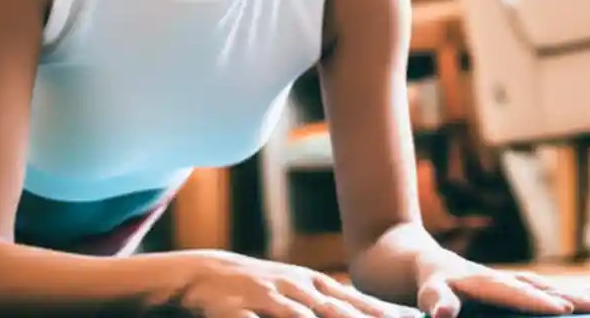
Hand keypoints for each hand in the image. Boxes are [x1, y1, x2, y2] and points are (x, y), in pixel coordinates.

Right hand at [170, 251, 422, 317]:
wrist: (204, 274)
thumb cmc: (263, 288)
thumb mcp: (300, 289)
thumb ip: (336, 302)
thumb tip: (380, 312)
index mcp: (313, 285)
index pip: (357, 302)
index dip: (385, 315)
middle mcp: (295, 290)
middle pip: (336, 313)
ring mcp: (267, 300)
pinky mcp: (237, 313)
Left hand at [415, 252, 589, 317]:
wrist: (426, 261)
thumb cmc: (429, 283)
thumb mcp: (428, 292)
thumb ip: (437, 301)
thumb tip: (443, 314)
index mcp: (486, 283)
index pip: (516, 294)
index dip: (538, 301)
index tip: (563, 308)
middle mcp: (505, 280)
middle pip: (543, 288)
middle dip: (573, 297)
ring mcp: (512, 282)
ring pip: (550, 288)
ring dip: (578, 295)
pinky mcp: (515, 287)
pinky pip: (546, 290)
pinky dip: (569, 295)